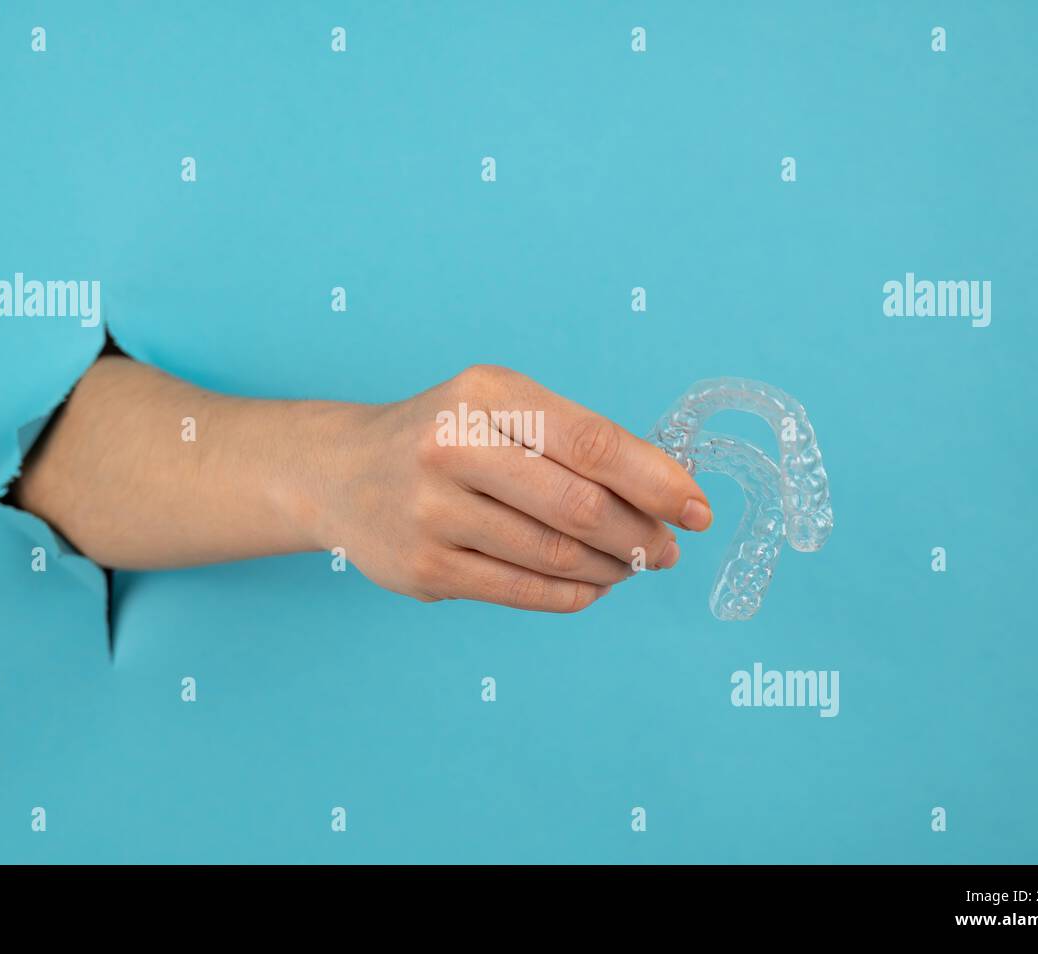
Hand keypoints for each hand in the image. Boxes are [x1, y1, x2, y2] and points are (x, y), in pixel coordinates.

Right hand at [307, 365, 712, 611]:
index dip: (656, 481)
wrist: (341, 472)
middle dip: (640, 534)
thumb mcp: (498, 406)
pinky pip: (522, 591)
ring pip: (555, 556)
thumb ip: (572, 439)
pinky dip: (573, 594)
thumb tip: (666, 488)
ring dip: (611, 568)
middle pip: (579, 506)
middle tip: (666, 549)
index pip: (592, 442)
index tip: (697, 508)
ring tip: (629, 565)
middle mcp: (451, 447)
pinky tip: (591, 586)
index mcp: (484, 395)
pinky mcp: (424, 569)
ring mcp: (432, 513)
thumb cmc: (444, 435)